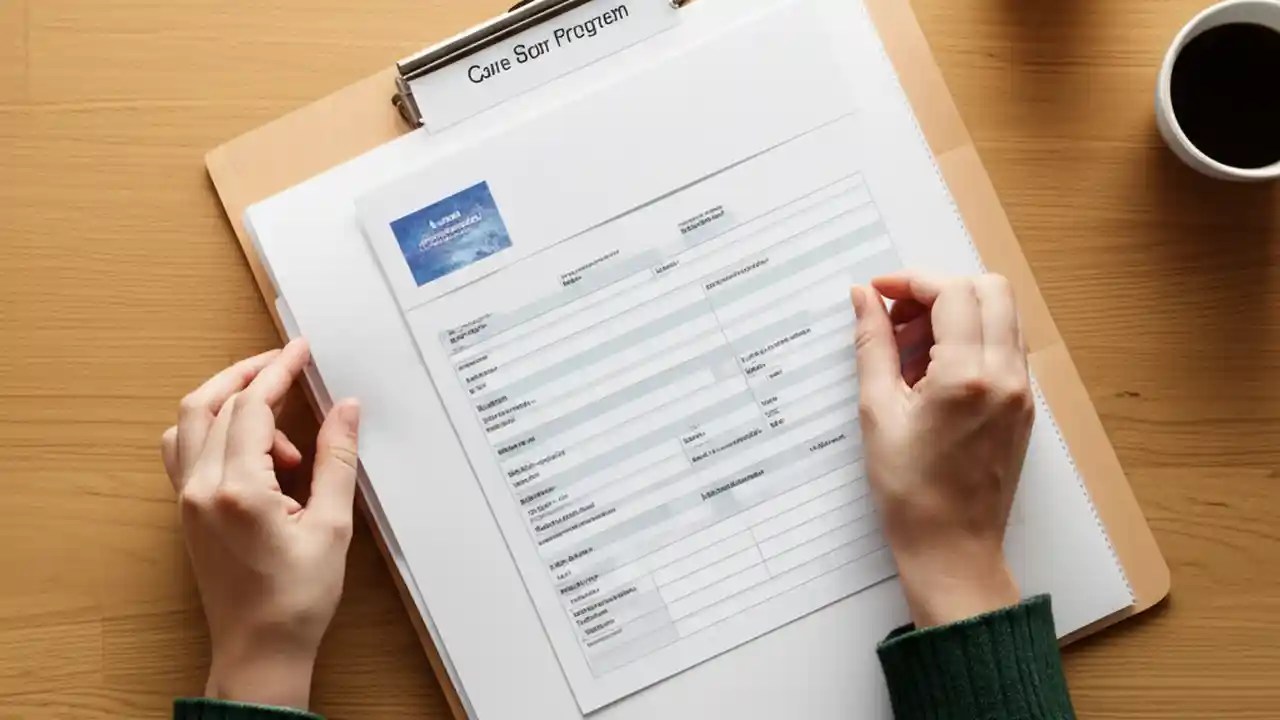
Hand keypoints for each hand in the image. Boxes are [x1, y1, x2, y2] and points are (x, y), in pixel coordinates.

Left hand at [160, 339, 360, 708]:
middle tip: (287, 365)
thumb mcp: (332, 525)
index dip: (278, 371)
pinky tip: (251, 446)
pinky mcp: (185, 511)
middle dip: (251, 375)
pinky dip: (213, 429)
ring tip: (276, 415)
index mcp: (237, 490)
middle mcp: (200, 488)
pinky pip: (185, 449)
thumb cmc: (297, 599)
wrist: (260, 649)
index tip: (301, 351)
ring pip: (190, 422)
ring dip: (227, 400)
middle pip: (213, 403)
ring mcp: (186, 500)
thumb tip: (347, 410)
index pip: (251, 407)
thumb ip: (337, 459)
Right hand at [851, 272, 1032, 627]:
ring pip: (1002, 314)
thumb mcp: (877, 412)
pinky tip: (932, 368)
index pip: (952, 292)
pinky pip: (1005, 346)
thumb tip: (862, 298)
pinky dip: (971, 338)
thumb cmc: (909, 492)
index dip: (910, 281)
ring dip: (957, 312)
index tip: (877, 293)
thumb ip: (872, 345)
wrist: (952, 548)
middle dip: (938, 289)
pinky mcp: (1024, 405)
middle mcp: (1006, 377)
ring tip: (911, 346)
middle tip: (897, 316)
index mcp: (968, 377)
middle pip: (989, 289)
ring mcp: (1021, 391)